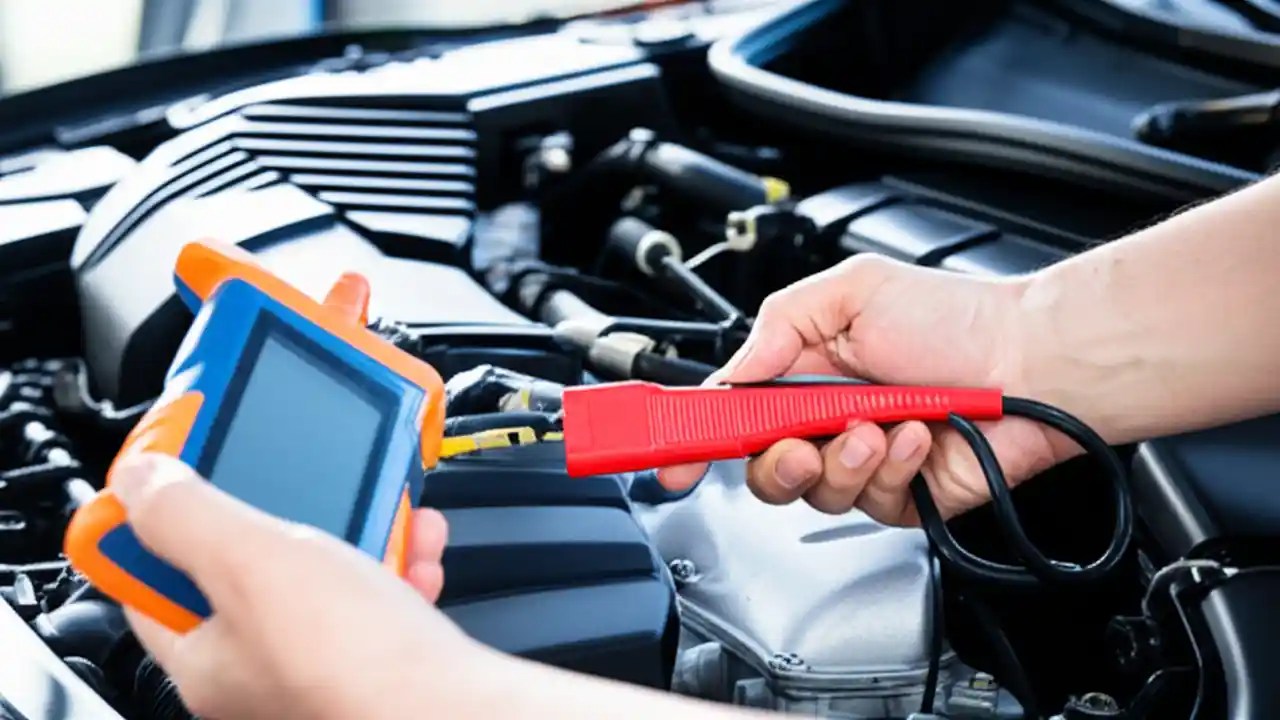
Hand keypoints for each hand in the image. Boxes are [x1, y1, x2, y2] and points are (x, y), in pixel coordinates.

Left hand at [111, 453, 482, 719]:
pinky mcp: (382, 667)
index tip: (178, 478)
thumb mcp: (250, 560)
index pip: (153, 586)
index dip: (160, 526)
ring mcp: (325, 672)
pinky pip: (380, 601)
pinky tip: (416, 544)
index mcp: (206, 661)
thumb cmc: (354, 661)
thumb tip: (137, 480)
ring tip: (378, 507)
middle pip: (250, 578)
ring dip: (356, 534)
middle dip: (285, 519)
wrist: (455, 711)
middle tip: (296, 485)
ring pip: (324, 584)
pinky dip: (400, 563)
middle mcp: (261, 676)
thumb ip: (184, 514)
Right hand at [659, 255, 1079, 523]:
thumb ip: (780, 325)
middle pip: (762, 467)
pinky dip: (891, 468)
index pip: (731, 411)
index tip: (672, 458)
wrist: (1033, 362)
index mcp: (803, 370)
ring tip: (880, 424)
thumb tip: (736, 372)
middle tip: (799, 441)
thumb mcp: (853, 292)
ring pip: (812, 492)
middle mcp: (826, 419)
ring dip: (843, 459)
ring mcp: (862, 461)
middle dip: (775, 460)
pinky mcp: (900, 495)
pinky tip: (917, 437)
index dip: (693, 438)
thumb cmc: (958, 318)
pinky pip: (868, 503)